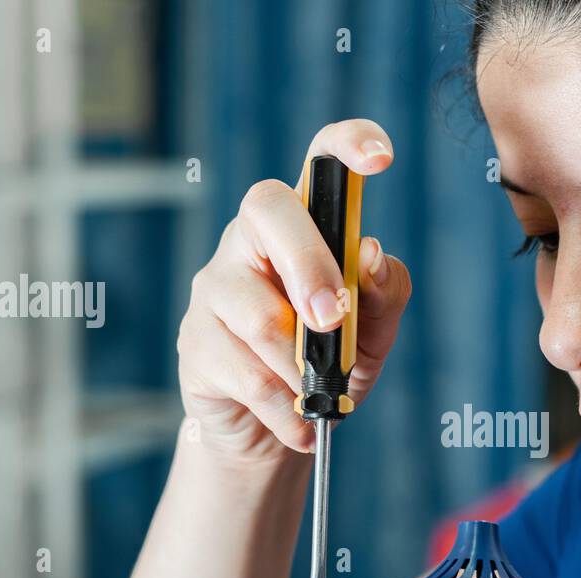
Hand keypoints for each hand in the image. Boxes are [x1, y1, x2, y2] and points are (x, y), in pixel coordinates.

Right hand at [176, 118, 411, 465]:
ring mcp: (216, 287)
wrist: (277, 431)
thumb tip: (372, 257)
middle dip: (310, 265)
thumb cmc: (327, 365)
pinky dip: (286, 407)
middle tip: (333, 318)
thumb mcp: (372, 335)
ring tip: (318, 395)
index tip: (381, 158)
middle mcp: (253, 240)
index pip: (319, 161)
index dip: (347, 144)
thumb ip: (385, 296)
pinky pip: (247, 374)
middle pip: (269, 209)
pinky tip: (298, 422)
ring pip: (260, 315)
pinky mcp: (195, 340)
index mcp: (306, 226)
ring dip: (302, 366)